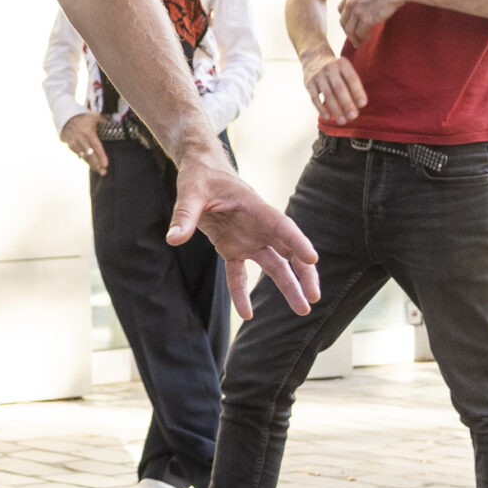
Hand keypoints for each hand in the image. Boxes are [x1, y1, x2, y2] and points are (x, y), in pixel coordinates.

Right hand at [59, 112, 108, 175]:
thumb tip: (115, 126)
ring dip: (92, 165)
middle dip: (97, 164)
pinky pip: (80, 156)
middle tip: (104, 172)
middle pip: (90, 154)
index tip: (106, 164)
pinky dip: (87, 161)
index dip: (101, 155)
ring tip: (100, 171)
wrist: (67, 119)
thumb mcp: (95, 117)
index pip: (96, 145)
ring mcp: (74, 143)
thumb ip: (105, 122)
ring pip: (84, 157)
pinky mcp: (71, 146)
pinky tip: (93, 166)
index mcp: (88, 131)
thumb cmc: (85, 119)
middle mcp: (80, 138)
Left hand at [168, 150, 319, 317]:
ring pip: (274, 265)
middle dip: (303, 273)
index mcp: (254, 207)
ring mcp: (248, 239)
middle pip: (288, 250)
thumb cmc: (200, 177)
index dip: (297, 241)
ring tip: (302, 309)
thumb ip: (184, 215)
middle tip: (314, 296)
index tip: (312, 259)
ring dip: (287, 286)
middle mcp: (258, 226)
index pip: (281, 225)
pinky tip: (247, 314)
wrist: (199, 173)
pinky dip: (241, 293)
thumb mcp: (190, 192)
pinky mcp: (233, 248)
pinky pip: (239, 274)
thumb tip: (173, 239)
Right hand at [302, 49, 366, 124]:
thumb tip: (358, 105)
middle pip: (339, 88)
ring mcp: (318, 75)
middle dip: (347, 103)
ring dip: (335, 109)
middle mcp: (330, 68)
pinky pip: (315, 97)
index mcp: (342, 64)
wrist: (314, 58)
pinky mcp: (309, 83)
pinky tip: (327, 117)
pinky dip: (321, 108)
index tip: (363, 105)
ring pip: (327, 94)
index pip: (351, 78)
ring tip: (342, 121)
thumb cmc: (336, 69)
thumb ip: (352, 84)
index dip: (357, 91)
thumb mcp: (345, 69)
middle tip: (353, 116)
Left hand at [337, 0, 409, 43]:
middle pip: (343, 22)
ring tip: (358, 43)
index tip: (351, 23)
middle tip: (353, 37)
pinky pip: (360, 33)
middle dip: (348, 30)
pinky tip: (368, 38)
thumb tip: (365, 2)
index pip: (341, 10)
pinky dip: (363, 37)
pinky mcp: (367, 20)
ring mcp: (358, 12)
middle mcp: (351, 2)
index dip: (346, 18)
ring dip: (354, 38)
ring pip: (350, 30)